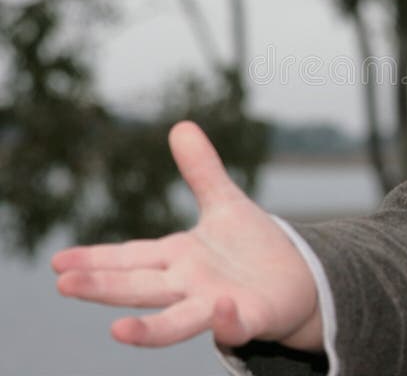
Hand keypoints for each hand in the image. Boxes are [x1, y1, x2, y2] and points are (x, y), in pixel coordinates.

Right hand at [52, 121, 320, 349]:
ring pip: (179, 320)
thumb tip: (181, 125)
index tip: (58, 263)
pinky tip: (221, 308)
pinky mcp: (251, 319)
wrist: (297, 281)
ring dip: (150, 329)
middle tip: (64, 285)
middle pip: (141, 286)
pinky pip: (237, 325)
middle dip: (103, 287)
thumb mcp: (225, 203)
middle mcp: (190, 286)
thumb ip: (202, 170)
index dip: (95, 260)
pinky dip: (227, 321)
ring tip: (118, 331)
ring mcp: (218, 306)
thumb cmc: (252, 248)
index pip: (130, 258)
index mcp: (178, 258)